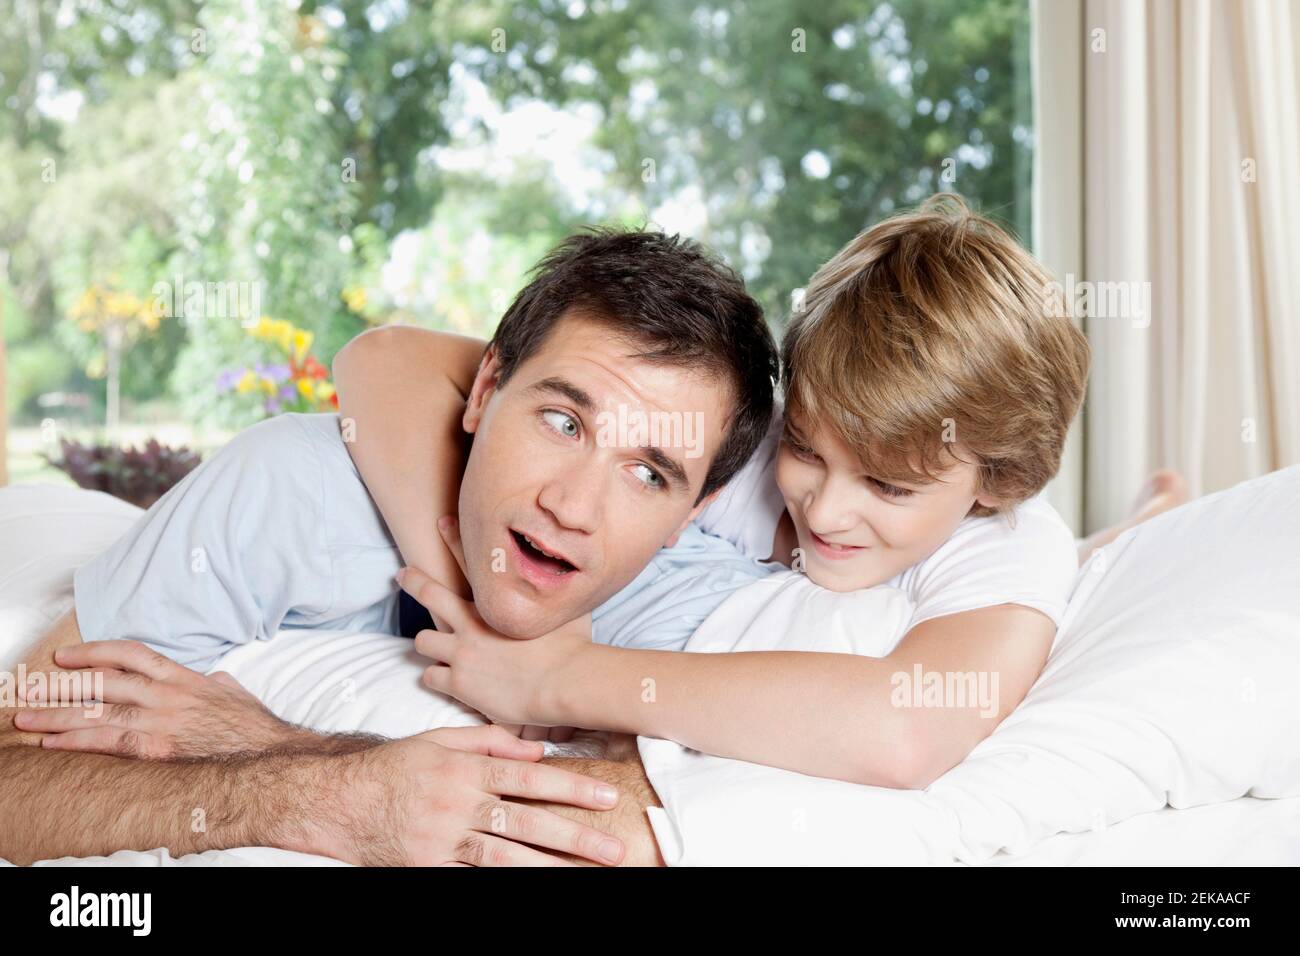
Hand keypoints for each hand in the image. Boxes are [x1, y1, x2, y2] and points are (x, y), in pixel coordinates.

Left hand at [14, 640, 301, 758]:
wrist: (268, 752)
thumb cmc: (253, 725)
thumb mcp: (232, 690)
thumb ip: (213, 681)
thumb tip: (210, 677)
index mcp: (184, 677)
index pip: (132, 654)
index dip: (96, 651)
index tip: (68, 656)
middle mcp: (168, 694)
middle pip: (105, 682)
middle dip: (64, 684)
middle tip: (33, 686)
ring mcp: (162, 721)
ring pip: (99, 712)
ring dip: (57, 714)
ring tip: (27, 718)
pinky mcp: (160, 749)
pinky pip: (109, 742)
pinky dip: (77, 742)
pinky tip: (53, 743)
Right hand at [316, 724, 625, 865]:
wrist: (335, 800)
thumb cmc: (393, 767)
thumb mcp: (438, 740)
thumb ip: (489, 742)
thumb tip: (538, 749)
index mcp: (465, 770)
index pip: (529, 779)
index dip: (571, 789)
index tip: (607, 798)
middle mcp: (457, 805)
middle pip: (526, 822)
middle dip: (575, 836)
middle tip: (615, 848)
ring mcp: (441, 840)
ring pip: (505, 857)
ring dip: (549, 867)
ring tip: (586, 875)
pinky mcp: (427, 867)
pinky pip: (472, 878)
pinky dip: (503, 881)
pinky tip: (533, 883)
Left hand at [396, 516, 592, 727]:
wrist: (564, 683)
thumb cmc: (572, 647)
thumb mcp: (569, 609)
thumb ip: (564, 591)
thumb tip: (580, 569)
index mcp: (496, 603)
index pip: (469, 561)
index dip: (454, 539)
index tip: (442, 522)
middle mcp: (472, 624)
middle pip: (431, 594)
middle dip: (414, 581)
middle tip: (402, 574)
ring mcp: (462, 653)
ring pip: (423, 641)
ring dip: (429, 643)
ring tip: (433, 646)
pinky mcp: (459, 683)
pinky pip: (430, 677)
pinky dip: (437, 678)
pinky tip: (445, 680)